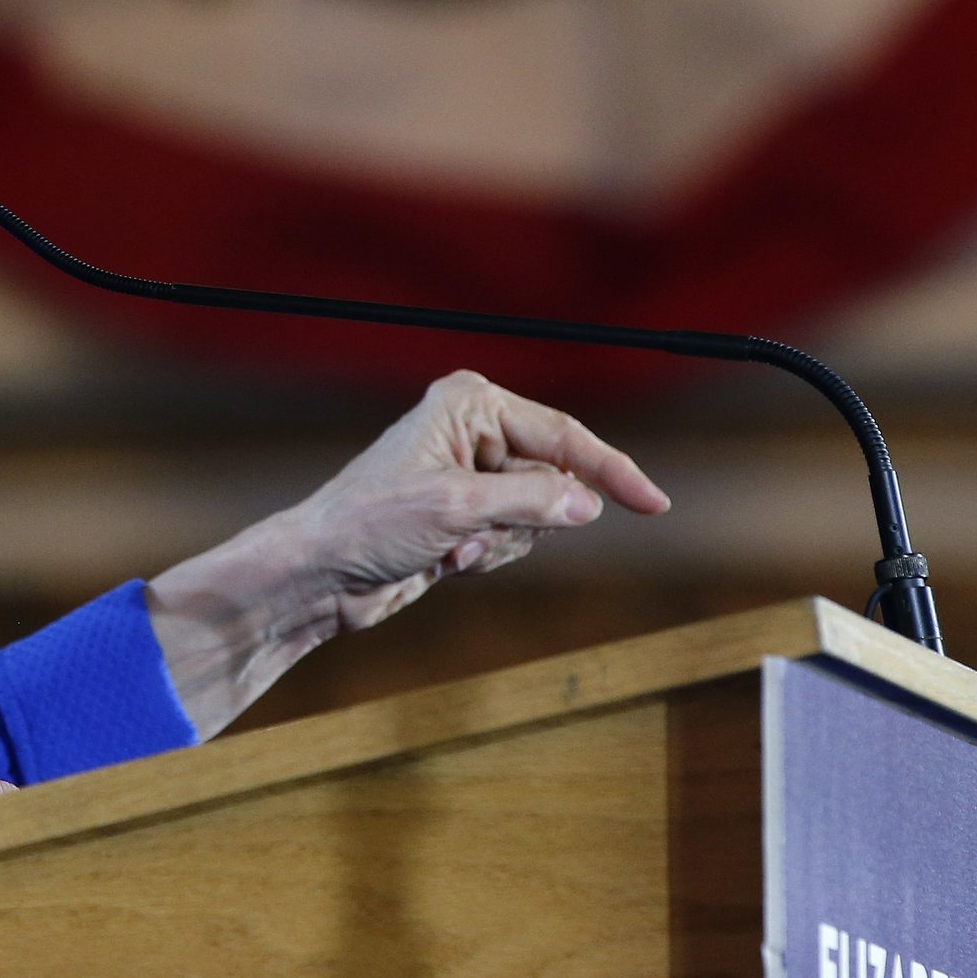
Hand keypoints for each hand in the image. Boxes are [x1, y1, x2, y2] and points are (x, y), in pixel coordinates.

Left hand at [146, 370, 668, 738]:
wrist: (321, 574)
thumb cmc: (369, 524)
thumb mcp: (457, 510)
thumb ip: (530, 502)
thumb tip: (587, 502)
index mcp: (471, 403)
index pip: (564, 435)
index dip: (612, 471)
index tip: (655, 504)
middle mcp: (476, 429)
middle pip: (554, 479)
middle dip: (524, 521)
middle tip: (472, 538)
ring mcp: (473, 472)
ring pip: (538, 515)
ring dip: (501, 545)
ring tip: (449, 551)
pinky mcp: (467, 513)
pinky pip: (514, 538)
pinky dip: (488, 558)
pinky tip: (444, 563)